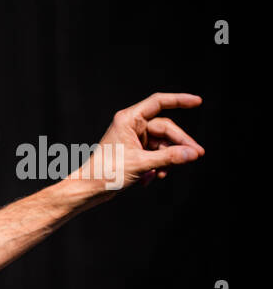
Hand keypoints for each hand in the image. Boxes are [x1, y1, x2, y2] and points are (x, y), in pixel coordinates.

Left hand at [61, 92, 204, 203]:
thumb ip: (169, 158)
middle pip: (166, 128)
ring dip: (167, 159)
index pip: (158, 102)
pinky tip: (152, 177)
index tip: (198, 101)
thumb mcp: (141, 164)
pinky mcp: (135, 151)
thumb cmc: (106, 173)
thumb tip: (193, 153)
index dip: (180, 100)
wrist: (89, 189)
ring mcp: (134, 138)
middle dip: (179, 144)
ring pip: (162, 143)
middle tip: (196, 155)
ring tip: (162, 174)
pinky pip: (155, 153)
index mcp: (128, 119)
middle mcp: (131, 126)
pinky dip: (158, 164)